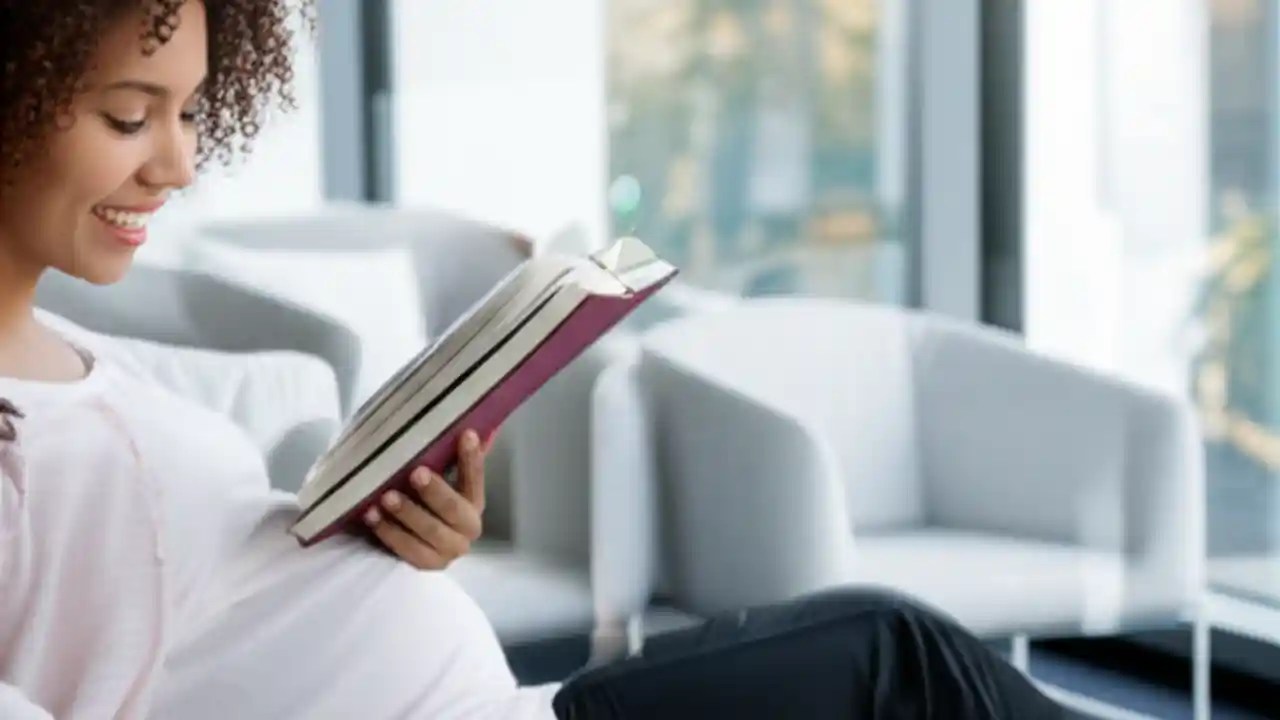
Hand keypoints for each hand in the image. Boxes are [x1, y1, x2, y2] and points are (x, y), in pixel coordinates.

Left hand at [363, 428, 495, 569]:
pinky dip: (389, 533)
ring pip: (430, 531)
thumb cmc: (423, 501)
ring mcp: (450, 550)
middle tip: (416, 473)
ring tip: (386, 497)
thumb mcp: (436, 478)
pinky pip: (408, 550)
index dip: (472, 457)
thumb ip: (448, 456)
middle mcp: (469, 528)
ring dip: (407, 513)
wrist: (414, 541)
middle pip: (453, 509)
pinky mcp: (427, 565)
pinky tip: (373, 516)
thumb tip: (464, 424)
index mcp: (475, 502)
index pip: (475, 477)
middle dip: (435, 491)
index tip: (465, 434)